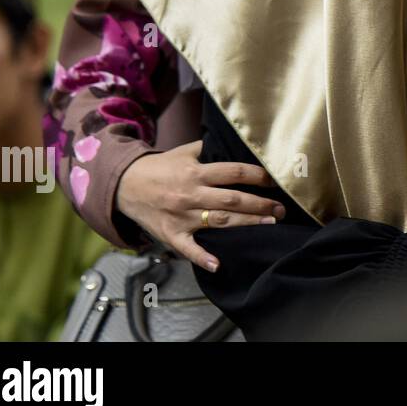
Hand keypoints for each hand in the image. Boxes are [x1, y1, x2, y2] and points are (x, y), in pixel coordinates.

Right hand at [114, 140, 283, 271]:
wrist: (124, 185)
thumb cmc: (160, 167)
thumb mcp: (184, 151)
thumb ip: (209, 148)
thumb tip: (235, 139)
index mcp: (195, 172)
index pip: (233, 172)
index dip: (257, 176)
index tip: (276, 180)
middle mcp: (191, 193)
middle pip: (232, 199)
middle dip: (260, 204)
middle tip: (282, 209)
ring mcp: (181, 215)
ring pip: (219, 221)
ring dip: (246, 224)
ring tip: (270, 223)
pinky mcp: (171, 234)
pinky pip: (188, 248)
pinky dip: (202, 257)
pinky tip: (218, 265)